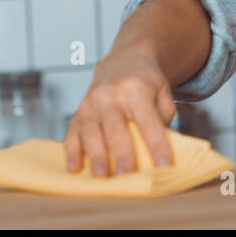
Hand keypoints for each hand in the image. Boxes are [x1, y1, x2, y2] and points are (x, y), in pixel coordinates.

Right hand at [63, 45, 176, 175]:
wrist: (123, 60)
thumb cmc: (146, 82)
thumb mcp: (163, 92)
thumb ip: (163, 117)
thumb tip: (156, 146)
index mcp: (136, 89)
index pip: (148, 120)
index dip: (156, 143)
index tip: (164, 165)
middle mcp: (110, 95)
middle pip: (116, 128)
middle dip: (122, 154)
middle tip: (126, 176)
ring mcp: (90, 103)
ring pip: (91, 132)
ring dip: (96, 156)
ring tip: (101, 176)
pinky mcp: (78, 112)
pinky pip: (72, 133)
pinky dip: (71, 151)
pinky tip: (74, 167)